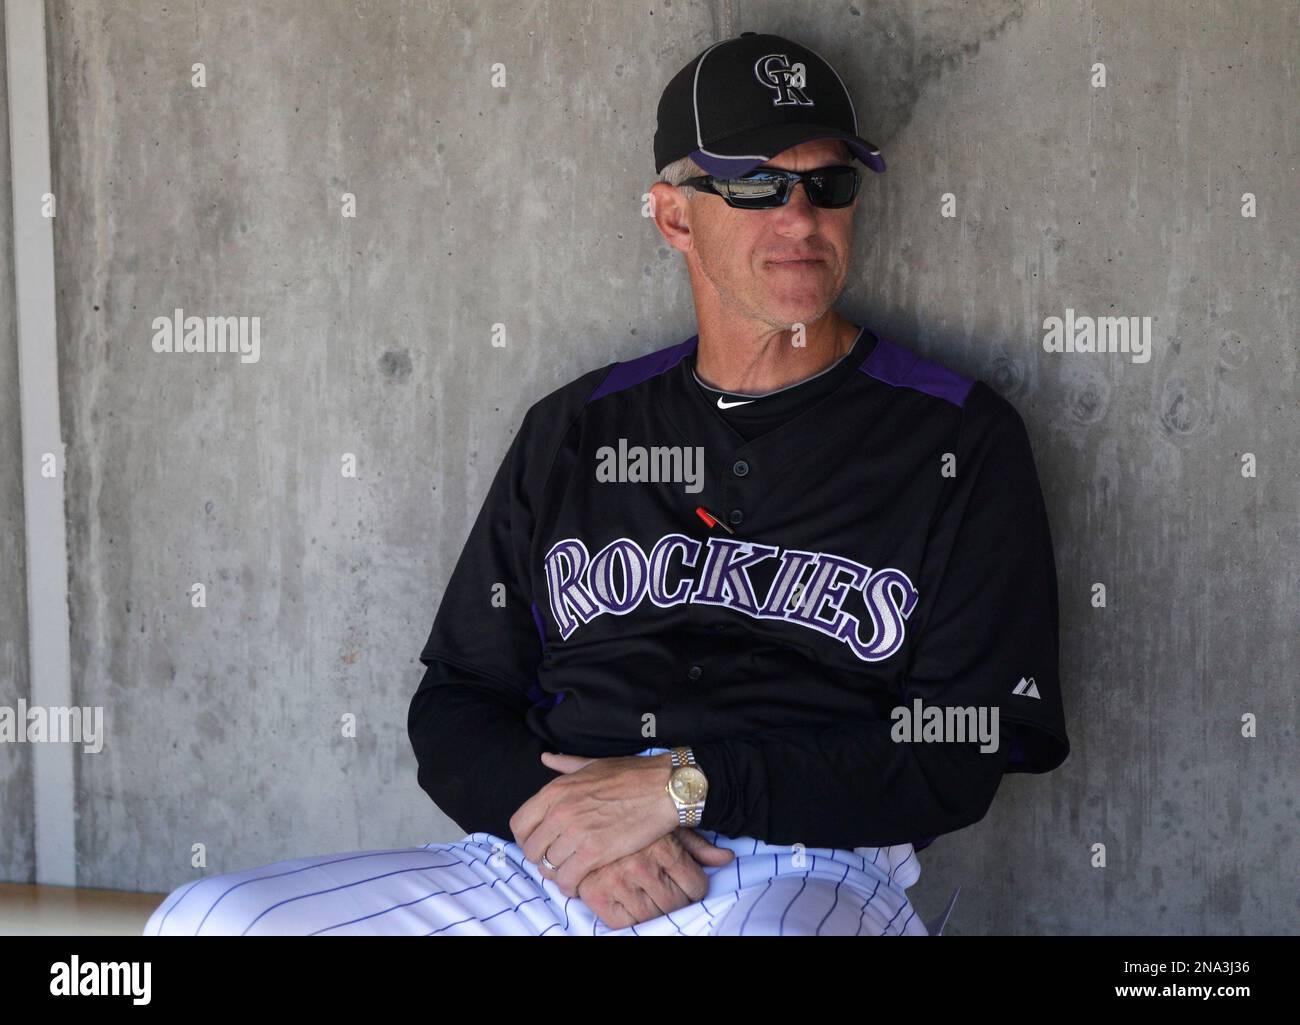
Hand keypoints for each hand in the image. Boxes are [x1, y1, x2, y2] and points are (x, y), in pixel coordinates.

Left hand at [509, 751, 679, 896]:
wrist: (664, 788)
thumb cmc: (632, 775)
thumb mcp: (593, 764)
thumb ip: (566, 765)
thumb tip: (546, 758)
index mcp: (556, 790)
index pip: (519, 824)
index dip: (525, 838)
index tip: (539, 843)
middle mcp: (560, 811)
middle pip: (531, 849)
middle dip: (541, 858)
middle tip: (557, 860)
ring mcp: (576, 832)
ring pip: (547, 866)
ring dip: (557, 872)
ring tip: (570, 870)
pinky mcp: (595, 852)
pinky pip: (567, 879)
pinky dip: (571, 885)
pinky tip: (580, 881)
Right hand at [577, 828, 735, 929]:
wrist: (594, 803)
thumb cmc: (638, 814)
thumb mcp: (670, 825)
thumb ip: (698, 845)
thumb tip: (727, 858)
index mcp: (664, 848)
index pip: (696, 888)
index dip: (695, 888)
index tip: (688, 885)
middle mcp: (641, 865)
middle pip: (675, 906)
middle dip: (676, 901)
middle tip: (668, 892)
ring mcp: (616, 880)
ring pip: (650, 916)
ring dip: (652, 911)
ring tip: (648, 895)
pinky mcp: (594, 892)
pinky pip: (620, 923)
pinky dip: (625, 918)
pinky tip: (627, 902)